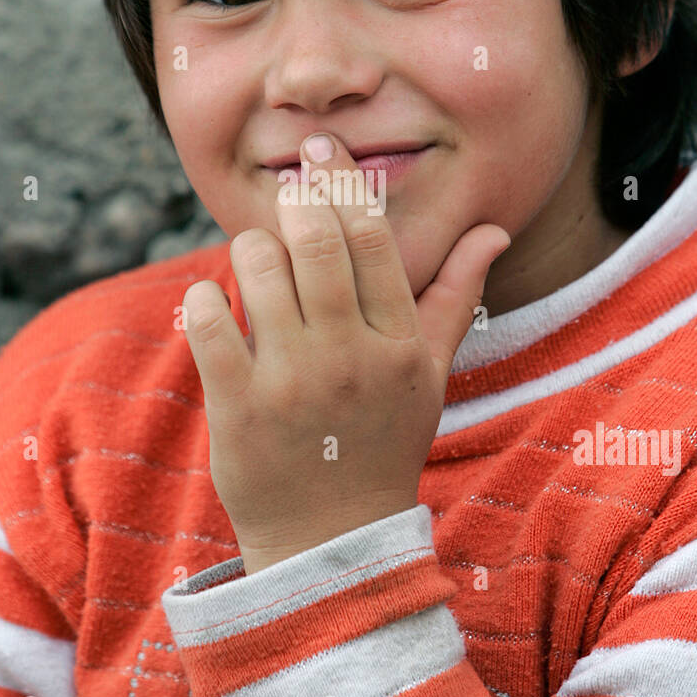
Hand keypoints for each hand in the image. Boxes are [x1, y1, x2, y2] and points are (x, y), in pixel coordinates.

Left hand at [181, 132, 509, 571]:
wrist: (331, 544)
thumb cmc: (382, 445)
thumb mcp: (429, 377)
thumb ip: (456, 298)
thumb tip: (492, 231)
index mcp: (401, 345)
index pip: (373, 239)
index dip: (343, 183)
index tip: (321, 152)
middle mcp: (351, 358)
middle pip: (317, 241)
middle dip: (295, 201)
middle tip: (287, 193)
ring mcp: (292, 383)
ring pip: (257, 268)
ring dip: (250, 246)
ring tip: (256, 256)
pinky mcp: (237, 407)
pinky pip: (208, 322)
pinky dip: (203, 298)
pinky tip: (215, 304)